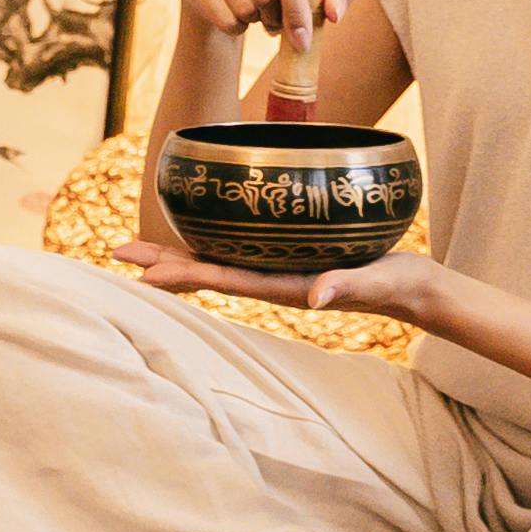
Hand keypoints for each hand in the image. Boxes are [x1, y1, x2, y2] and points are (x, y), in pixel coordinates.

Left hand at [128, 234, 480, 342]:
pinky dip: (211, 244)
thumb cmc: (397, 283)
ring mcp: (279, 270)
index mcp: (285, 287)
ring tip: (139, 248)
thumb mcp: (375, 281)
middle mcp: (273, 279)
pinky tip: (198, 235)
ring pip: (218, 262)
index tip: (141, 272)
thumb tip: (315, 296)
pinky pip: (240, 252)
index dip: (180, 274)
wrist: (415, 289)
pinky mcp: (291, 259)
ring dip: (178, 255)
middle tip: (115, 250)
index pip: (222, 279)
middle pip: (207, 271)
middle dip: (162, 262)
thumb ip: (346, 286)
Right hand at [178, 0, 348, 48]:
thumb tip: (334, 13)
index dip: (297, 7)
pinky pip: (219, 14)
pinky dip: (234, 26)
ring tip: (258, 14)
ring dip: (255, 21)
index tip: (303, 38)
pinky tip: (237, 16)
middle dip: (276, 17)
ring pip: (242, 4)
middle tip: (277, 21)